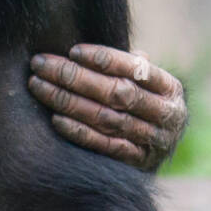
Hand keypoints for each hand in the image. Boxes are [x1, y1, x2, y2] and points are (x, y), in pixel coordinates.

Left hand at [28, 44, 186, 170]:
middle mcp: (167, 115)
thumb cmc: (143, 105)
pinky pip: (105, 145)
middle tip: (41, 64)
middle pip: (117, 93)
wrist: (160, 152)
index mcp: (170, 88)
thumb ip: (125, 64)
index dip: (104, 58)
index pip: (136, 69)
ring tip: (39, 86)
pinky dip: (79, 131)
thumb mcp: (145, 83)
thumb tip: (83, 47)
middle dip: (75, 77)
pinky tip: (56, 118)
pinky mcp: (138, 163)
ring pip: (107, 118)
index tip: (73, 51)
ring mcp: (154, 142)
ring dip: (69, 101)